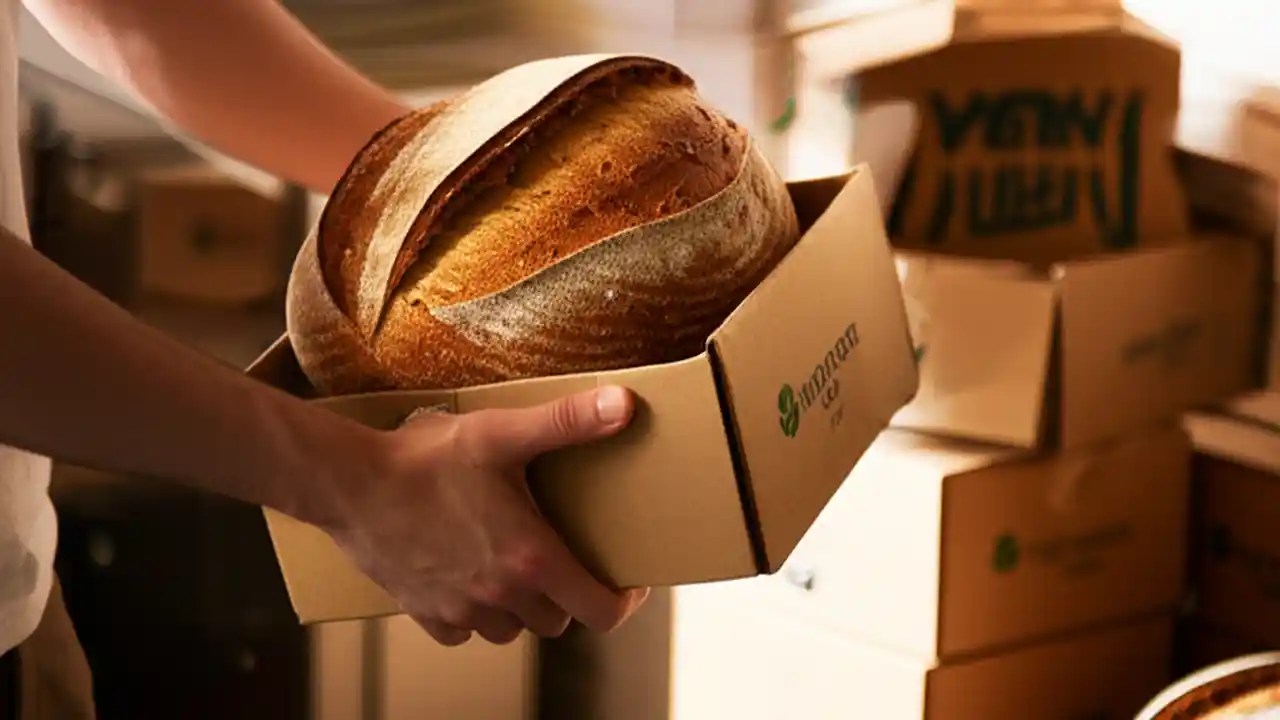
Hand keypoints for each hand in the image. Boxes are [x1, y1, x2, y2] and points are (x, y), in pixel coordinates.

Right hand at [322, 385, 649, 645]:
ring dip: (520, 607)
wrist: (350, 483)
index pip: (600, 611)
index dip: (623, 602)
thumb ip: (568, 421)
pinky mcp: (424, 612)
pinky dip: (473, 614)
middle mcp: (501, 594)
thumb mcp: (503, 432)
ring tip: (513, 564)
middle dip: (565, 594)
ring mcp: (460, 609)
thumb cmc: (428, 457)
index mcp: (531, 558)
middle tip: (560, 557)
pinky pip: (463, 632)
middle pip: (557, 620)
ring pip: (511, 630)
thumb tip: (625, 404)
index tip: (626, 583)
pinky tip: (468, 576)